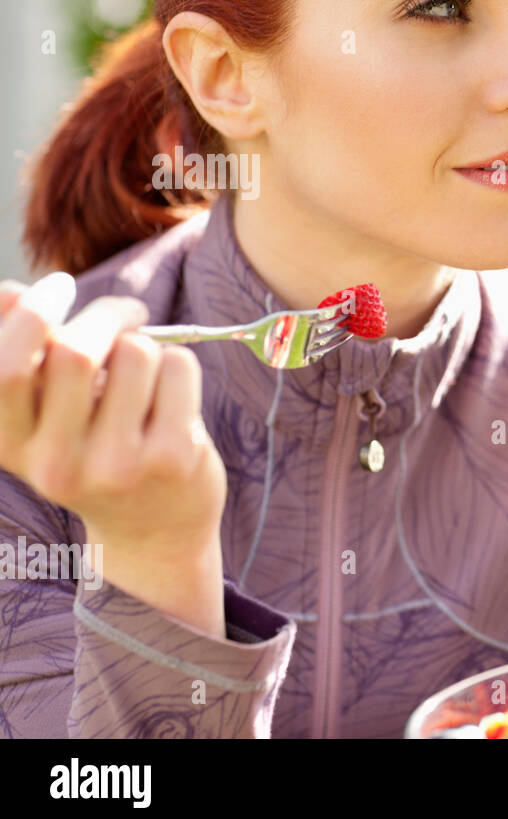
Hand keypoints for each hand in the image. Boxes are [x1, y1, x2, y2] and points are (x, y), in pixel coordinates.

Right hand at [0, 273, 226, 556]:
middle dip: (106, 314)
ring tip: (148, 375)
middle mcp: (58, 463)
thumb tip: (11, 293)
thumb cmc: (96, 450)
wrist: (155, 530)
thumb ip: (28, 357)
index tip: (58, 288)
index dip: (31, 313)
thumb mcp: (46, 418)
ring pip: (135, 351)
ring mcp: (118, 465)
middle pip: (74, 350)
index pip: (6, 368)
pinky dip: (179, 364)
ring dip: (147, 345)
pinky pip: (178, 366)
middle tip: (128, 314)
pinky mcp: (174, 458)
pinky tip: (174, 396)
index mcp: (11, 445)